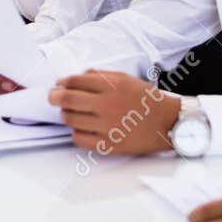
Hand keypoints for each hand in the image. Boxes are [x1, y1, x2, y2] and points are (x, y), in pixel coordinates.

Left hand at [48, 71, 179, 155]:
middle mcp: (107, 105)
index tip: (59, 85)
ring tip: (71, 113)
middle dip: (54, 97)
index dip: (62, 83)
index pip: (75, 81)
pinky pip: (79, 138)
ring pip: (70, 120)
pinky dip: (76, 132)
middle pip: (67, 100)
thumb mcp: (125, 78)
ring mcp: (107, 127)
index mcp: (112, 86)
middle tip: (53, 97)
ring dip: (66, 115)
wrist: (168, 122)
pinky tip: (82, 128)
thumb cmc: (146, 99)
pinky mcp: (109, 145)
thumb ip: (99, 76)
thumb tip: (74, 78)